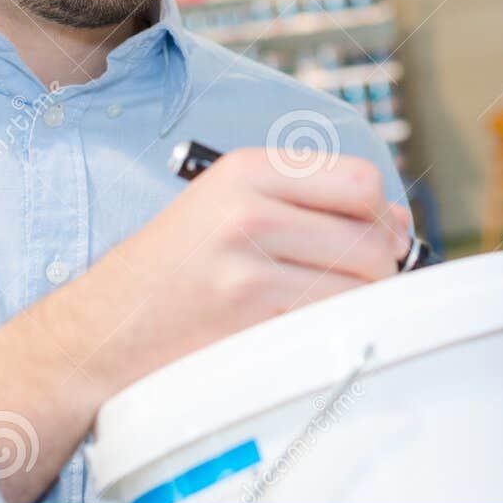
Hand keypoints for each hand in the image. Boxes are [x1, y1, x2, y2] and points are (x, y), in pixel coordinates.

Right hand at [0, 149, 407, 502]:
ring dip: (360, 302)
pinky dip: (333, 329)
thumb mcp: (228, 206)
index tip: (370, 236)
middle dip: (378, 265)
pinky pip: (329, 322)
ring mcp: (246, 271)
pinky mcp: (247, 323)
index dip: (379, 214)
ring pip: (359, 285)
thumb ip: (311, 201)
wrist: (103, 330)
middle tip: (354, 282)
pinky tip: (305, 329)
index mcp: (245, 172)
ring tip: (325, 306)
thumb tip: (399, 223)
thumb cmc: (174, 269)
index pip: (360, 181)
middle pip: (370, 237)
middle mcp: (246, 213)